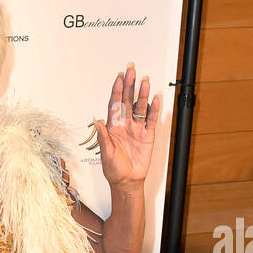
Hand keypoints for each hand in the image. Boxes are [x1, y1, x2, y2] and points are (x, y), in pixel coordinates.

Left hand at [95, 63, 160, 189]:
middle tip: (131, 70)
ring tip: (145, 80)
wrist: (127, 181)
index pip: (114, 105)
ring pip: (140, 107)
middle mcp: (125, 125)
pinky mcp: (147, 136)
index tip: (118, 78)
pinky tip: (155, 99)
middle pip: (127, 101)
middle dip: (129, 86)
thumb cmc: (114, 170)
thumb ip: (103, 137)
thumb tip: (97, 122)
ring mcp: (136, 129)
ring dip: (142, 94)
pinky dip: (154, 110)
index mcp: (112, 128)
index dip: (116, 91)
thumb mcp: (106, 154)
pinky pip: (151, 120)